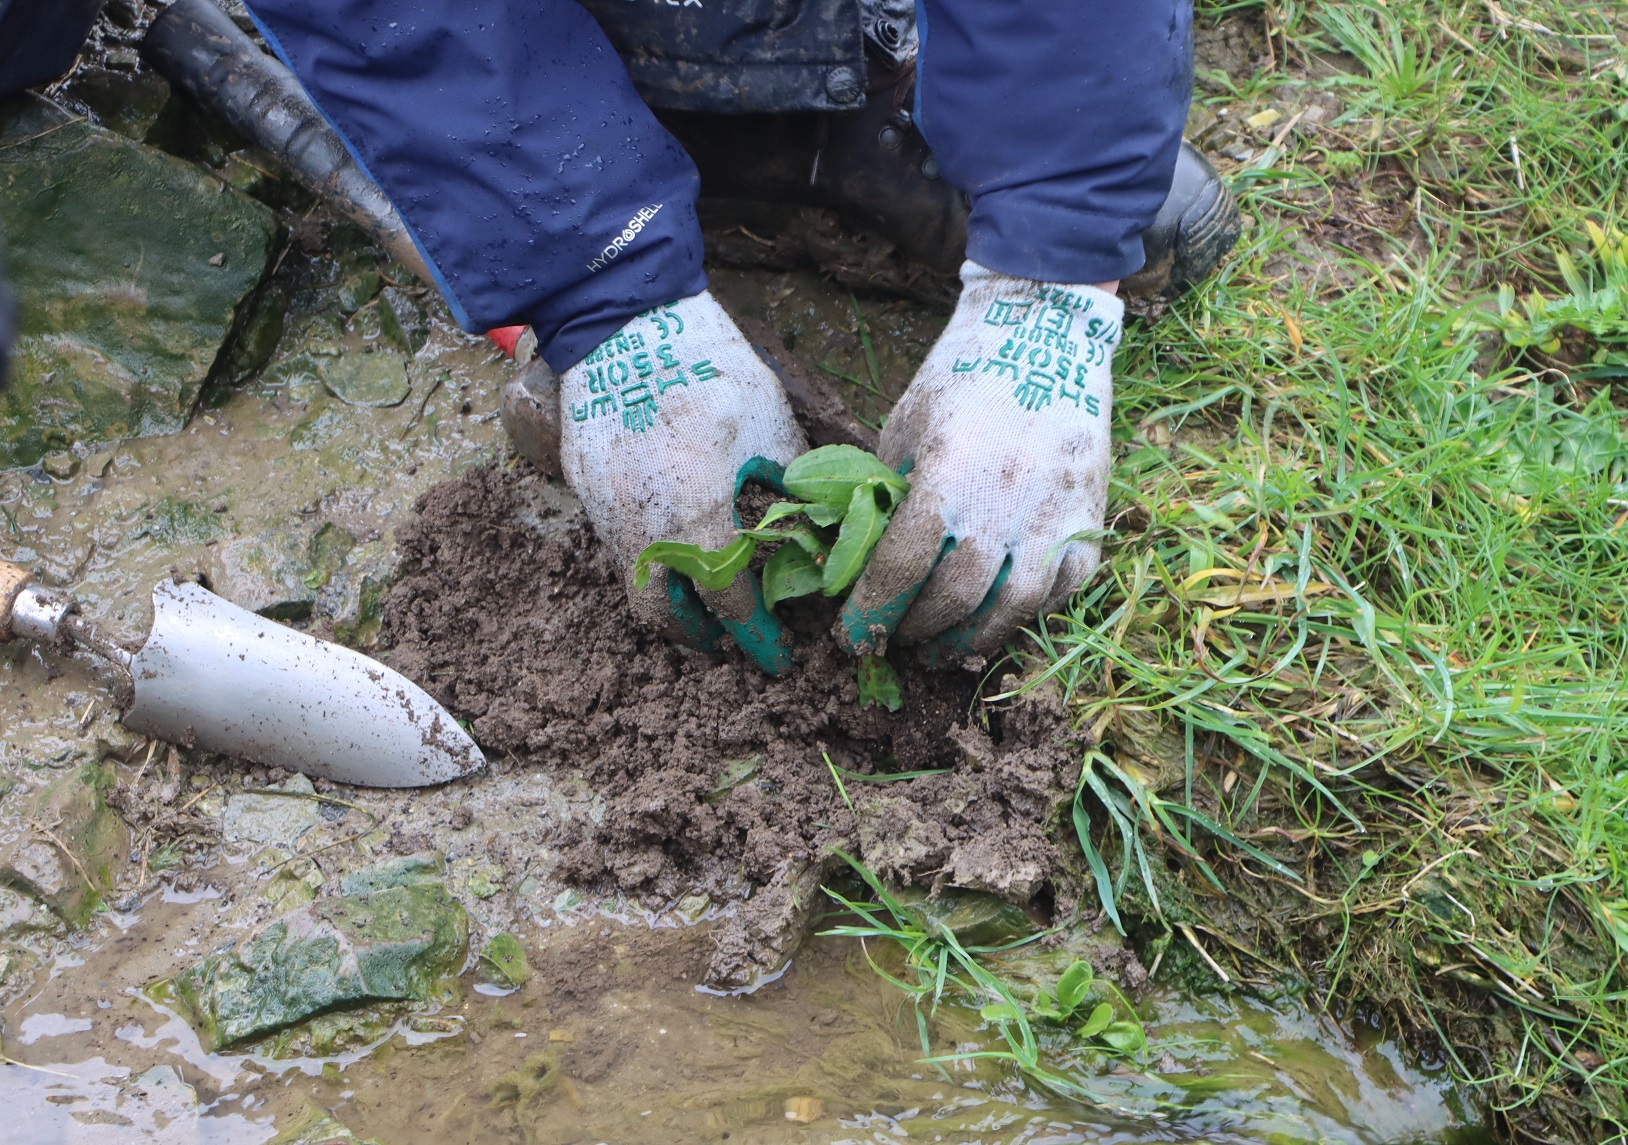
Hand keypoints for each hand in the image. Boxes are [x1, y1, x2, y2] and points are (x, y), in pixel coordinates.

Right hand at [558, 291, 807, 673]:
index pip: (729, 605)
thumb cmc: (708, 367)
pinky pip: (616, 548)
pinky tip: (673, 547)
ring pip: (633, 587)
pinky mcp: (585, 490)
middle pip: (664, 617)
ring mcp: (604, 511)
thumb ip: (793, 492)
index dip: (757, 636)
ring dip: (670, 605)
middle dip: (702, 637)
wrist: (624, 317)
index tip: (778, 657)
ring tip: (702, 603)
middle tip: (732, 639)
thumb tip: (817, 534)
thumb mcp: (772, 428)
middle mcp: (641, 529)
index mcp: (695, 519)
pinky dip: (647, 564)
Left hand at [839, 262, 1121, 662]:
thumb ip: (886, 492)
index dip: (872, 610)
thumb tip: (856, 555)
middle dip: (915, 628)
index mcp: (947, 474)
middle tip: (896, 638)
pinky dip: (1028, 613)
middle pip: (953, 597)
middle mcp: (1004, 502)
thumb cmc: (962, 377)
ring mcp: (1053, 515)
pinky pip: (1062, 588)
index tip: (852, 632)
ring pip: (1011, 608)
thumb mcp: (905, 426)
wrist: (1044, 335)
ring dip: (970, 639)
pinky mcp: (1089, 519)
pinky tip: (999, 617)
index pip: (901, 567)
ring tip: (942, 648)